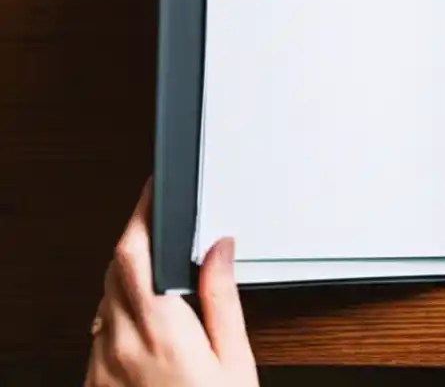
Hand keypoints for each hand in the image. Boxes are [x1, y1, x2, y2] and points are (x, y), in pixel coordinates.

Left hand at [85, 180, 257, 386]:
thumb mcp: (235, 361)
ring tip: (160, 287)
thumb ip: (221, 298)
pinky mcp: (93, 385)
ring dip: (124, 283)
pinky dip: (117, 319)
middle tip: (161, 234)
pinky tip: (146, 333)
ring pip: (101, 302)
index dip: (138, 216)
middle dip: (135, 245)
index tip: (152, 193)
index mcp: (163, 332)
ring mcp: (101, 367)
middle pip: (112, 271)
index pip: (133, 254)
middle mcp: (121, 346)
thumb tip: (219, 248)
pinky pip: (98, 336)